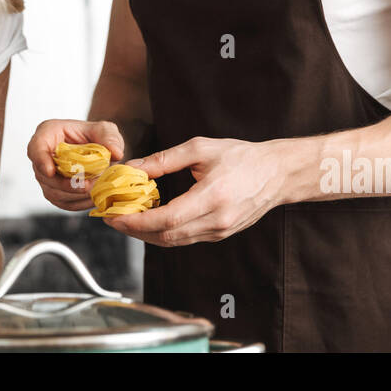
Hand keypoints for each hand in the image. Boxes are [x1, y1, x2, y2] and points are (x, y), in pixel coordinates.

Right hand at [26, 119, 125, 211]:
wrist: (97, 151)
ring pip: (53, 192)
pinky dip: (79, 203)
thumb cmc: (96, 135)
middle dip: (66, 184)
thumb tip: (116, 153)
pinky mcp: (55, 192)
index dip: (41, 160)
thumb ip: (110, 137)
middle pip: (44, 175)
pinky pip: (63, 202)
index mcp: (48, 134)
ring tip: (97, 189)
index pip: (36, 147)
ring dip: (75, 195)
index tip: (50, 171)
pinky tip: (94, 197)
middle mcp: (42, 156)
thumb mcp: (105, 130)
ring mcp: (46, 176)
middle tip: (88, 186)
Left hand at [106, 137, 286, 245]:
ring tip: (127, 219)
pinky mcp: (221, 235)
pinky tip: (152, 220)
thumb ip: (165, 160)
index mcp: (212, 197)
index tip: (115, 216)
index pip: (167, 219)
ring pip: (175, 241)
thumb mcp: (201, 148)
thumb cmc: (242, 156)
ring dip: (147, 234)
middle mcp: (217, 220)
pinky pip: (186, 239)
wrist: (277, 173)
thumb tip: (134, 167)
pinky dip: (164, 233)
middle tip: (113, 219)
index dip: (137, 221)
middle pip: (167, 236)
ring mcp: (220, 232)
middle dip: (135, 230)